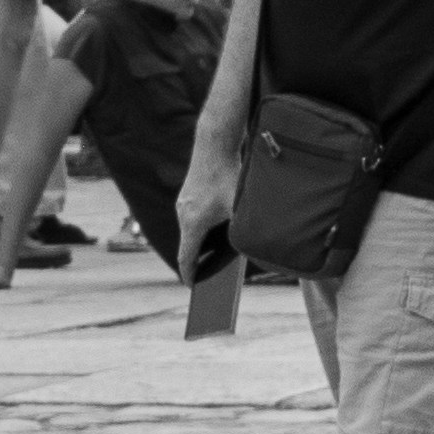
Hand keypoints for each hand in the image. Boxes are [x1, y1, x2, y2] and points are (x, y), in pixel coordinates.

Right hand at [175, 146, 234, 275]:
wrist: (214, 145)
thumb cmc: (227, 176)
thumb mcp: (238, 207)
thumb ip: (241, 229)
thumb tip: (249, 247)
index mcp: (192, 223)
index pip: (185, 258)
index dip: (189, 275)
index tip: (192, 288)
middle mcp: (183, 215)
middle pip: (187, 246)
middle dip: (196, 263)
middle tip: (208, 278)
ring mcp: (183, 203)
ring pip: (189, 231)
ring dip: (199, 244)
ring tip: (213, 257)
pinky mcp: (188, 194)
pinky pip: (191, 219)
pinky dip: (200, 230)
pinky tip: (216, 229)